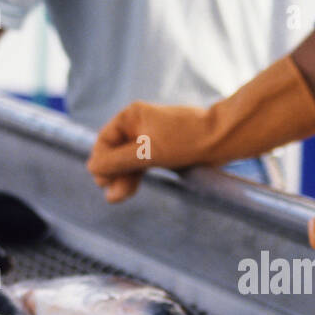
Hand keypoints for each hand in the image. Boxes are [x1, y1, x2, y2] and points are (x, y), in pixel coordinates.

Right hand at [88, 102, 216, 202]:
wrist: (222, 139)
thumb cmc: (186, 140)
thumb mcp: (147, 152)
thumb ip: (117, 161)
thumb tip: (91, 168)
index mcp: (131, 116)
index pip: (104, 141)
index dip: (101, 162)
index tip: (103, 181)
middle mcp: (137, 126)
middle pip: (113, 154)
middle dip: (112, 174)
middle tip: (113, 196)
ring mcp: (149, 139)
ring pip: (126, 163)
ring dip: (121, 179)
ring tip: (118, 198)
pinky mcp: (160, 152)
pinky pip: (139, 166)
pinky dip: (133, 177)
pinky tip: (129, 189)